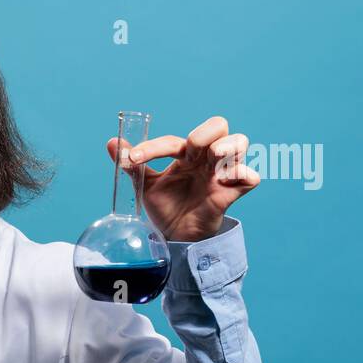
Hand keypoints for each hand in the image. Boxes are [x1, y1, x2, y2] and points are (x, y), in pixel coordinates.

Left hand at [105, 115, 260, 241]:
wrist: (175, 236)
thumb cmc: (166, 205)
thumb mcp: (145, 185)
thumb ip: (132, 165)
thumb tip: (112, 142)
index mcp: (185, 154)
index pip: (175, 140)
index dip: (154, 147)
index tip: (134, 159)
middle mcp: (205, 159)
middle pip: (218, 126)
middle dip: (205, 132)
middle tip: (190, 149)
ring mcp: (220, 174)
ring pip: (240, 143)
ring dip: (228, 145)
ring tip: (214, 157)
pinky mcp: (231, 193)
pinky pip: (250, 177)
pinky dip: (241, 174)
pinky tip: (223, 181)